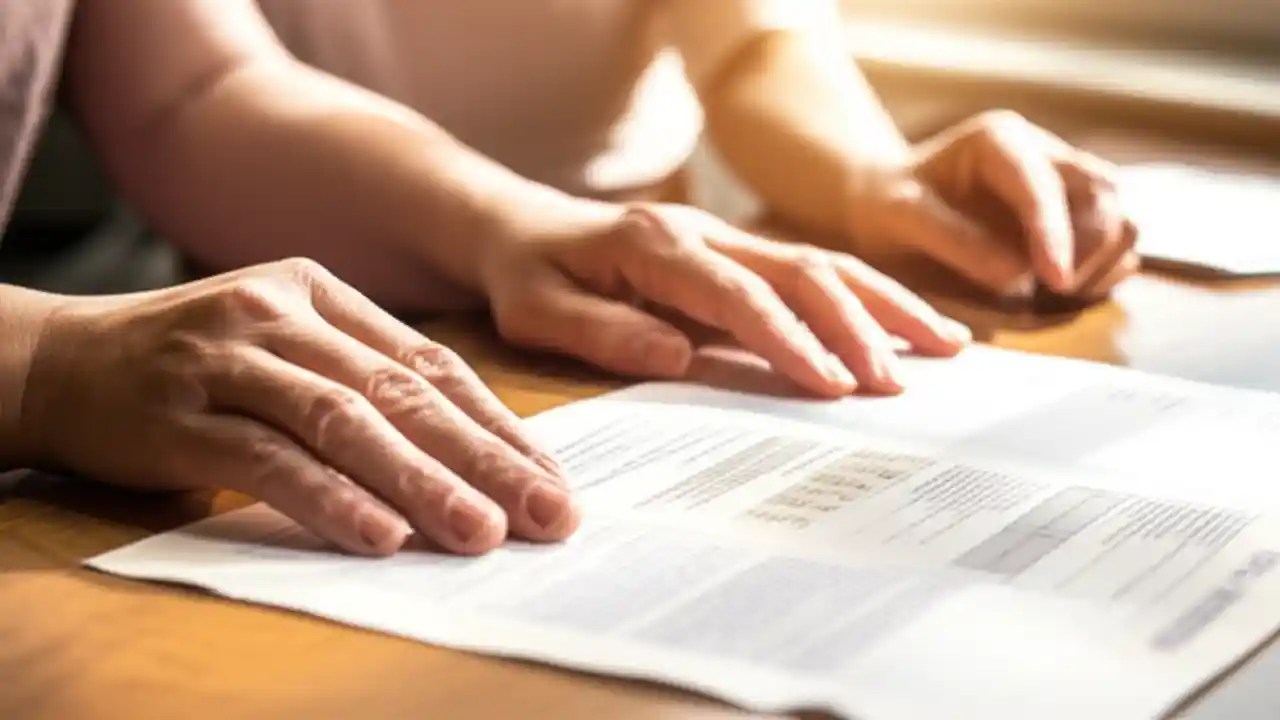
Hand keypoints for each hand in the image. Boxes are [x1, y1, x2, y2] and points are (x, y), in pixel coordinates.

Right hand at [19, 259, 577, 555]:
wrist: (57, 363)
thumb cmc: (194, 370)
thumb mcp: (285, 351)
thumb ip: (363, 385)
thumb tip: (469, 457)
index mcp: (322, 295)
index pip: (433, 363)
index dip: (499, 426)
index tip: (551, 481)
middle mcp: (282, 315)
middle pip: (405, 393)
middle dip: (486, 459)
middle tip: (549, 515)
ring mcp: (229, 359)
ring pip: (346, 422)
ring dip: (422, 483)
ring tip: (483, 533)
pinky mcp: (180, 415)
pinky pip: (271, 459)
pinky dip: (330, 498)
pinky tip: (381, 535)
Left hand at [481, 204, 970, 397]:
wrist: (521, 226)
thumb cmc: (526, 275)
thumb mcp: (536, 311)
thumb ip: (601, 332)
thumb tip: (679, 357)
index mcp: (653, 246)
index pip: (736, 293)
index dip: (787, 339)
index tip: (831, 386)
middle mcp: (701, 232)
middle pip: (798, 270)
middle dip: (855, 326)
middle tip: (898, 385)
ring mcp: (725, 236)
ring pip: (820, 260)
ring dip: (883, 303)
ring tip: (946, 347)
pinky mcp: (738, 250)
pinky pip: (812, 266)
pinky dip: (866, 294)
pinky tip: (909, 324)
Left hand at [847, 110, 1138, 299]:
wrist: (887, 207)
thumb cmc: (889, 208)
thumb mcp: (900, 217)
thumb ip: (953, 239)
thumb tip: (1018, 275)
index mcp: (1000, 141)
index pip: (1043, 185)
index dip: (1054, 234)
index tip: (1051, 282)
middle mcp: (1043, 153)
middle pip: (1103, 192)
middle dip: (1087, 247)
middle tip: (1050, 291)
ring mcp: (1064, 185)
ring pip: (1120, 216)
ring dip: (1102, 261)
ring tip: (1054, 293)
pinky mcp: (1074, 218)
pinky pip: (1117, 245)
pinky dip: (1103, 272)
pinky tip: (1061, 293)